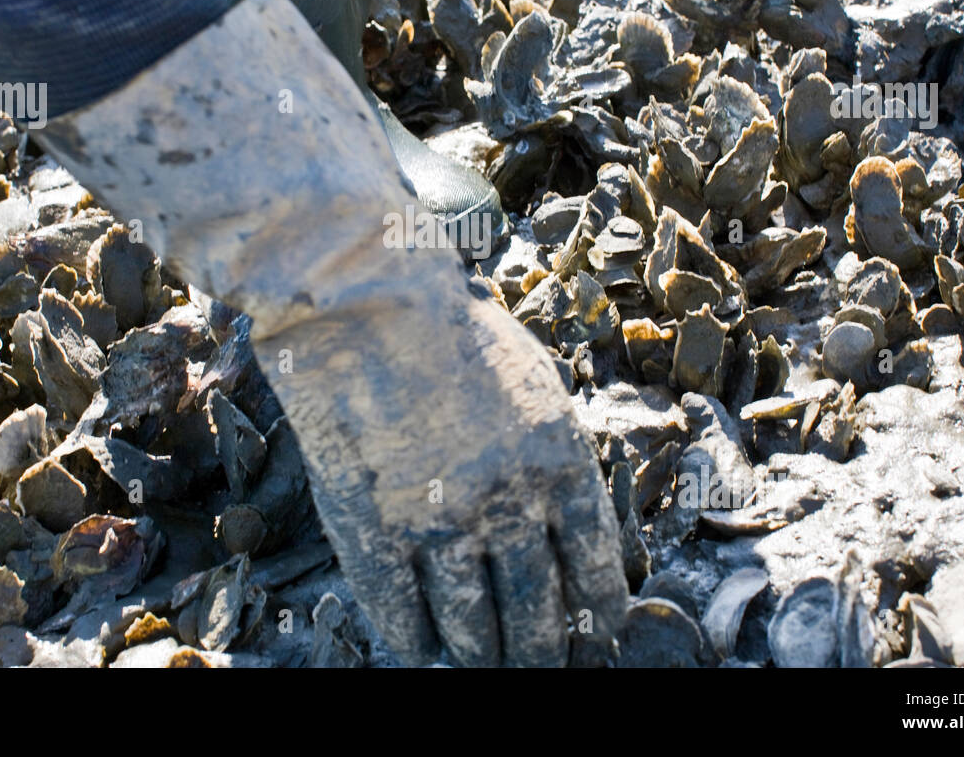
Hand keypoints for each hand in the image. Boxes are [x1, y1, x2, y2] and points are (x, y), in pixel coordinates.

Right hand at [254, 288, 626, 666]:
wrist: (368, 303)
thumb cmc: (452, 329)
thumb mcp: (535, 383)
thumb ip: (553, 453)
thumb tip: (567, 516)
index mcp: (561, 466)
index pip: (594, 571)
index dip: (595, 616)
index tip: (593, 634)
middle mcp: (510, 507)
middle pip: (537, 614)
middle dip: (541, 649)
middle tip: (537, 661)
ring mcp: (440, 525)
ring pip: (473, 627)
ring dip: (481, 654)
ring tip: (481, 662)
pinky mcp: (376, 531)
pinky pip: (402, 612)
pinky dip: (414, 640)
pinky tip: (419, 648)